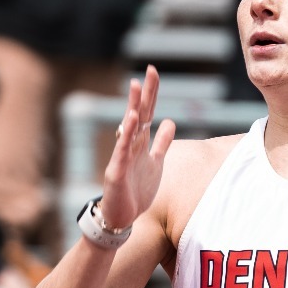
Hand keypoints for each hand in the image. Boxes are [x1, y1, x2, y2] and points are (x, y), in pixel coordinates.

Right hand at [100, 65, 175, 231]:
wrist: (121, 217)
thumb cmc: (136, 190)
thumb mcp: (155, 163)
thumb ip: (162, 143)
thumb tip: (170, 121)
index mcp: (141, 143)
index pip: (148, 112)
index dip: (152, 93)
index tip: (155, 72)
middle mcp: (131, 145)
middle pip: (140, 114)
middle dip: (146, 93)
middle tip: (151, 70)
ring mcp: (122, 156)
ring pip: (129, 128)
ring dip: (133, 106)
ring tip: (137, 86)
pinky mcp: (117, 170)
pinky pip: (123, 149)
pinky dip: (128, 134)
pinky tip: (132, 119)